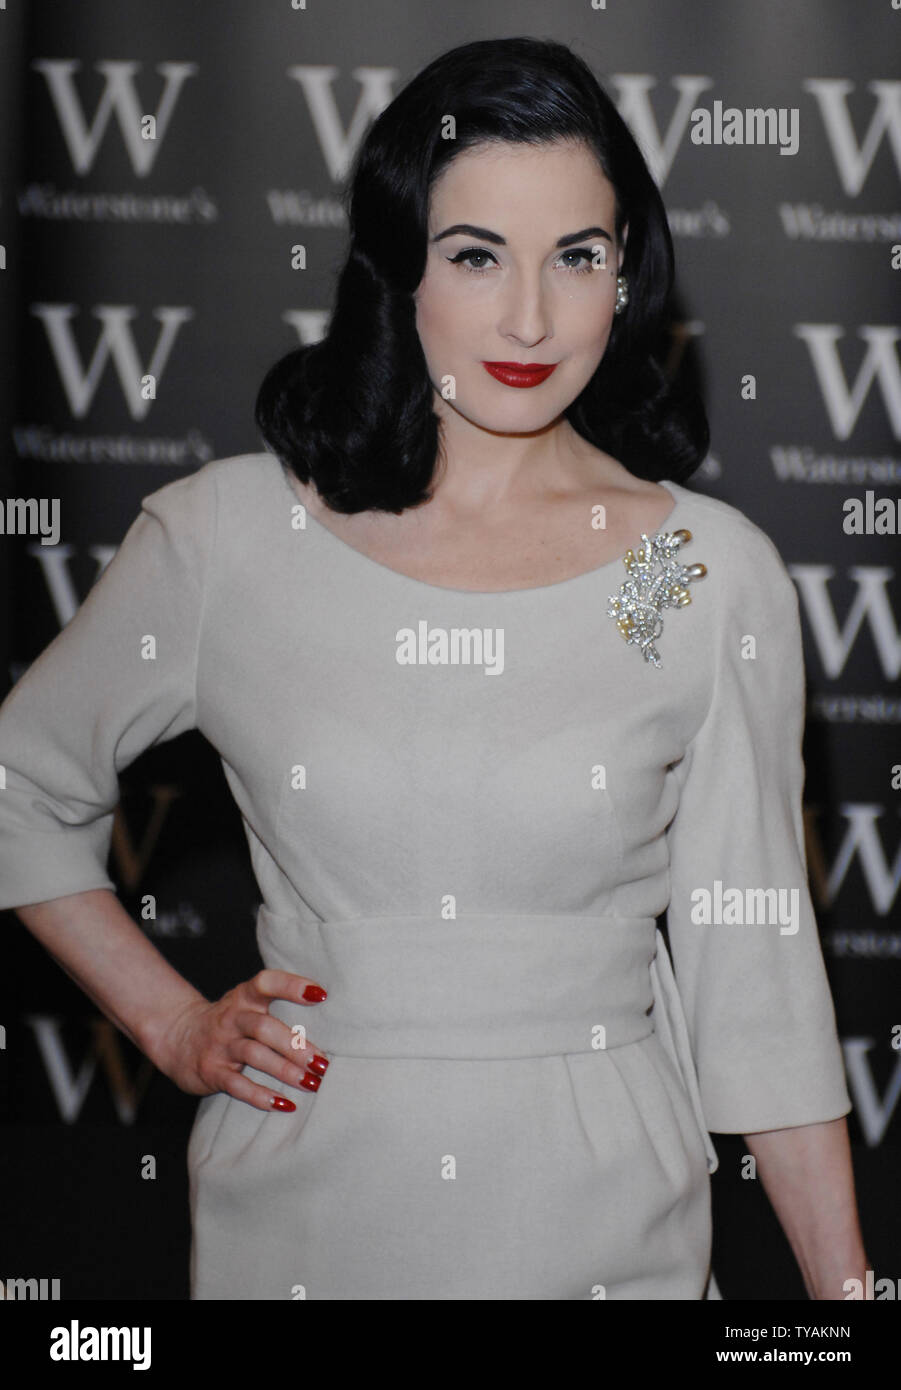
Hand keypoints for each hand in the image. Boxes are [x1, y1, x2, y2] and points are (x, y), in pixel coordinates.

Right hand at [151, 968, 328, 1110]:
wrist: (179, 1037)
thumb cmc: (231, 1021)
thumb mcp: (247, 1004)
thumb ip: (278, 1004)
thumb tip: (333, 1017)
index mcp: (245, 997)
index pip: (266, 983)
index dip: (292, 986)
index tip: (321, 994)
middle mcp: (232, 1018)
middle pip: (264, 1028)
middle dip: (295, 1045)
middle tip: (323, 1062)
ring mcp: (220, 1045)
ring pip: (254, 1056)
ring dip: (285, 1071)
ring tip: (312, 1084)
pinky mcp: (211, 1072)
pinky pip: (237, 1085)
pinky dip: (261, 1096)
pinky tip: (285, 1105)